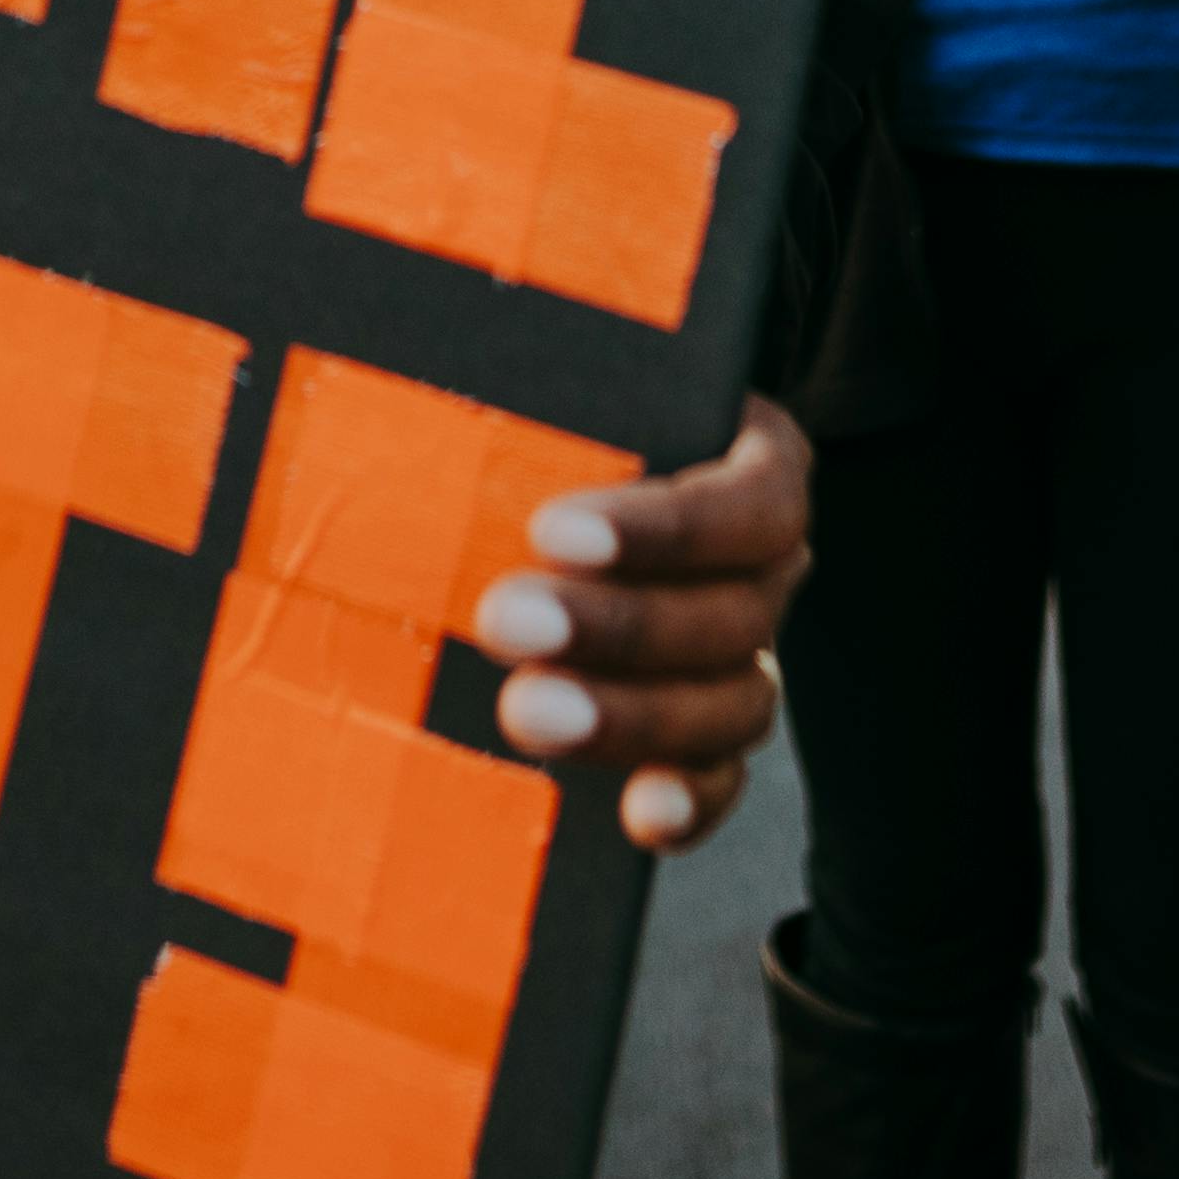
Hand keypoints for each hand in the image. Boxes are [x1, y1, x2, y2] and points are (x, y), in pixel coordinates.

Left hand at [468, 393, 806, 850]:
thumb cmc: (547, 428)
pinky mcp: (708, 735)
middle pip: (733, 615)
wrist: (541, 495)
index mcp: (753, 466)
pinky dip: (686, 801)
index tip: (551, 529)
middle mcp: (763, 569)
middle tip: (506, 622)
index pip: (748, 504)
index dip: (665, 529)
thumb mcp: (549, 399)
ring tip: (527, 712)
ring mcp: (743, 657)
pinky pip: (720, 777)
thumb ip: (519, 392)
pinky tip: (637, 813)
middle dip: (619, 628)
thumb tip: (414, 364)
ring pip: (734, 703)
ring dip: (632, 717)